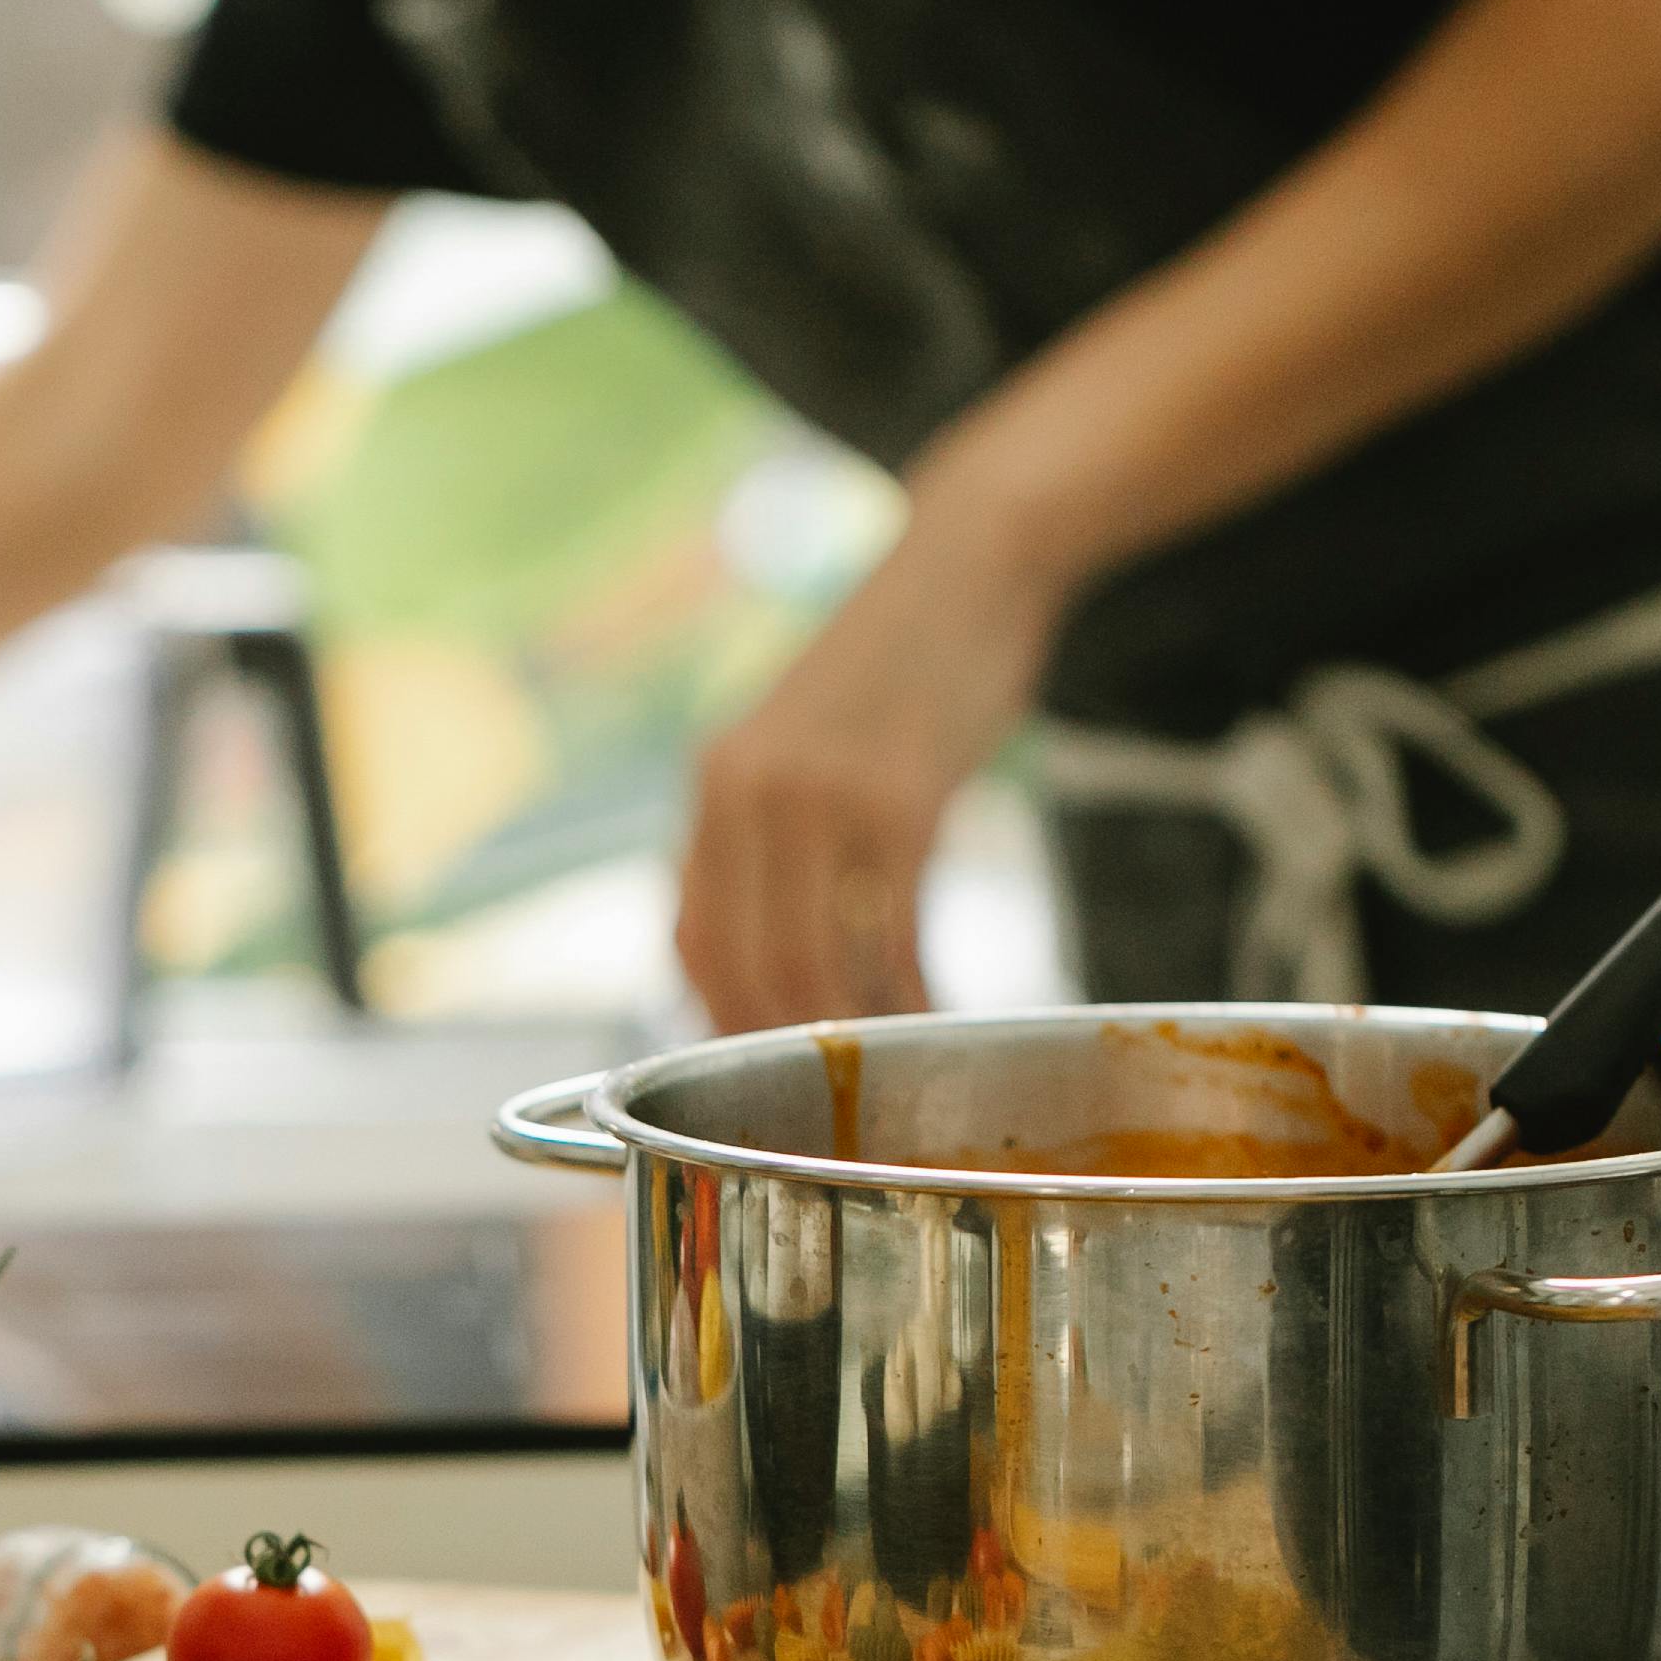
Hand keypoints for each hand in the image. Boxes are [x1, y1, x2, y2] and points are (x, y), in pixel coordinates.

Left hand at [675, 485, 1063, 1029]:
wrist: (967, 562)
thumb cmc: (895, 665)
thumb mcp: (801, 742)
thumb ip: (773, 829)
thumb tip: (777, 942)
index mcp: (713, 782)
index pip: (692, 939)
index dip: (723, 1019)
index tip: (764, 1068)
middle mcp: (747, 792)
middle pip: (743, 967)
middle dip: (783, 1049)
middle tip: (832, 1099)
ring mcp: (819, 797)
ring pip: (812, 962)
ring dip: (850, 1034)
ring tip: (889, 1071)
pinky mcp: (899, 800)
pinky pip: (894, 932)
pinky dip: (913, 991)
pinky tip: (939, 1013)